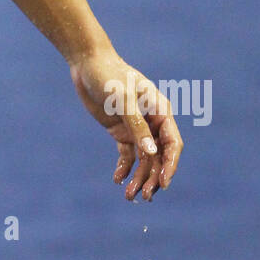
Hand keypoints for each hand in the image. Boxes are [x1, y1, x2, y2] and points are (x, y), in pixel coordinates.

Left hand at [69, 48, 183, 200]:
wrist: (87, 64)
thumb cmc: (109, 76)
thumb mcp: (122, 100)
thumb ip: (137, 127)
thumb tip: (151, 153)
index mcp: (160, 111)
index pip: (172, 143)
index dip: (170, 165)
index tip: (163, 184)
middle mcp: (152, 121)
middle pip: (159, 155)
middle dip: (154, 177)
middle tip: (146, 196)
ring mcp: (136, 127)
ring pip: (144, 158)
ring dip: (139, 177)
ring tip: (128, 195)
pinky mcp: (121, 130)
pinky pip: (127, 154)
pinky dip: (124, 168)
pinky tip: (117, 179)